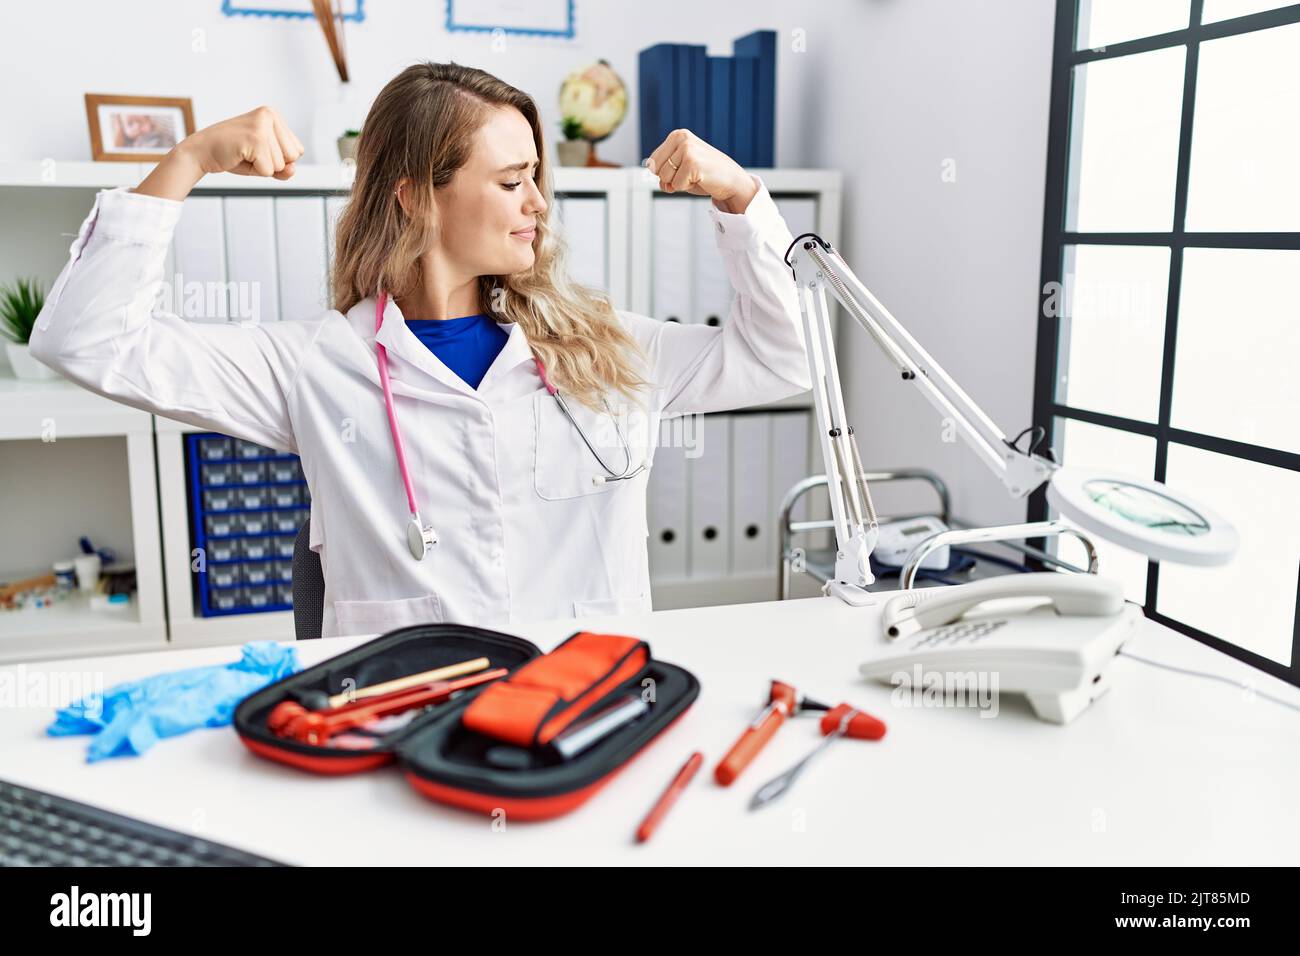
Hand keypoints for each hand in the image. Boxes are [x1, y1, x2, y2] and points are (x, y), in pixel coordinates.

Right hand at [179, 106, 304, 178]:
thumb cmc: (232, 154)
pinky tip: (239, 156)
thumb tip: (292, 169)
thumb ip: (284, 168)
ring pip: (281, 165)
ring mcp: (262, 125)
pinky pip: (268, 170)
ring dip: (262, 167)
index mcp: (273, 115)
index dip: (278, 158)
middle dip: (272, 163)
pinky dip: (254, 171)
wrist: (200, 152)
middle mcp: (269, 115)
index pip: (297, 150)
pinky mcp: (255, 138)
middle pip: (293, 157)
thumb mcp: (264, 161)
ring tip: (244, 153)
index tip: (256, 149)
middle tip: (249, 152)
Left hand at [644, 129, 757, 211]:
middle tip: (690, 174)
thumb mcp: (679, 168)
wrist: (731, 180)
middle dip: (670, 179)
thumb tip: (657, 177)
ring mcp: (687, 149)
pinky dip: (687, 188)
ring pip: (664, 178)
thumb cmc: (705, 175)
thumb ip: (662, 170)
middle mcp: (681, 138)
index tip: (683, 169)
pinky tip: (700, 179)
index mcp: (677, 135)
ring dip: (679, 183)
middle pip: (656, 170)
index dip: (665, 173)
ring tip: (695, 176)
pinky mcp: (692, 163)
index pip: (652, 162)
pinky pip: (676, 185)